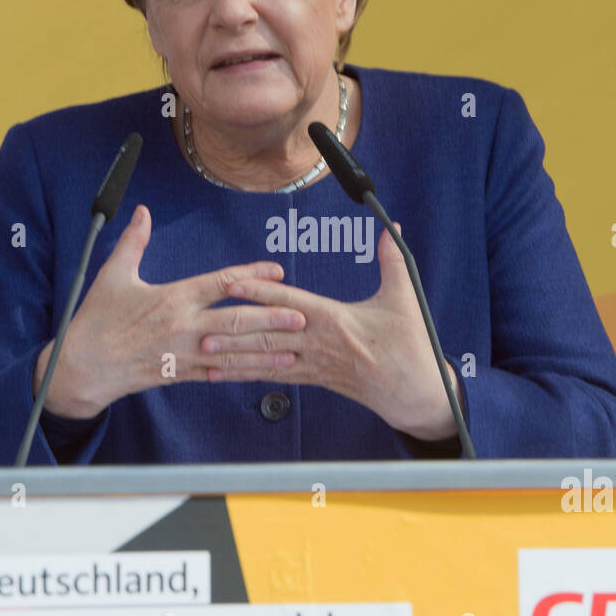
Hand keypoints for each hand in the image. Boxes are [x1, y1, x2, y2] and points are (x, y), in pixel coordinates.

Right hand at [33, 205, 306, 416]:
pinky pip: (218, 374)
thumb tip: (141, 211)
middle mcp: (183, 326)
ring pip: (233, 352)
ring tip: (294, 349)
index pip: (219, 283)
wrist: (81, 368)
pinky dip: (243, 372)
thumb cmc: (96, 320)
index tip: (277, 271)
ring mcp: (184, 353)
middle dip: (271, 319)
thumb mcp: (112, 276)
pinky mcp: (180, 375)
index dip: (251, 275)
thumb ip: (133, 242)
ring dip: (265, 351)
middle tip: (302, 317)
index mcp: (172, 298)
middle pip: (235, 321)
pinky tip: (264, 372)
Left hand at [200, 224, 461, 441]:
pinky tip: (222, 373)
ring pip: (266, 359)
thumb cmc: (410, 344)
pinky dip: (247, 374)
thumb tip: (391, 223)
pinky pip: (273, 376)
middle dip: (234, 332)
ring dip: (233, 357)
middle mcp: (318, 343)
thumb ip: (392, 259)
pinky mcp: (312, 379)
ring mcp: (313, 364)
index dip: (260, 293)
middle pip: (269, 335)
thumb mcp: (405, 298)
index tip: (233, 285)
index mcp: (335, 320)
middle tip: (201, 329)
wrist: (414, 392)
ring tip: (203, 353)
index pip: (290, 303)